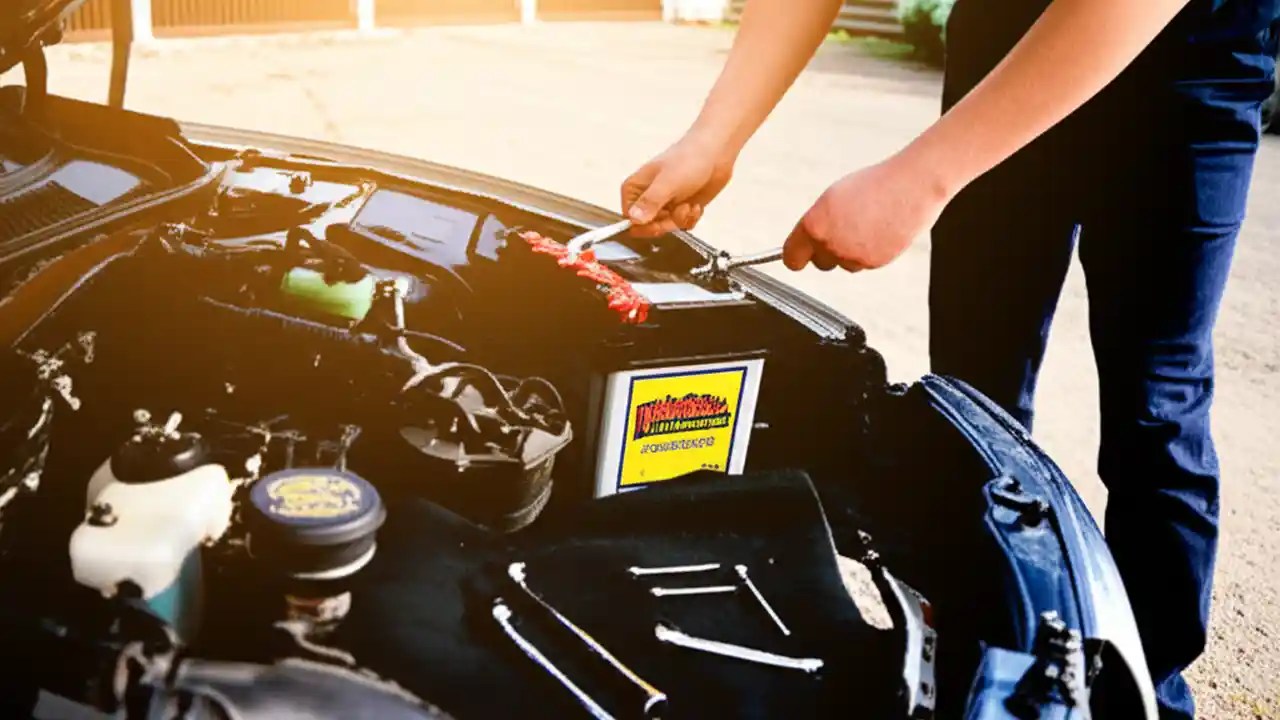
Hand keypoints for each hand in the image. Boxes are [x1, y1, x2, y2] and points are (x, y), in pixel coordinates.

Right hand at [621, 132, 736, 237]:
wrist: (715, 152)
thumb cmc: (688, 160)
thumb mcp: (667, 183)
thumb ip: (650, 202)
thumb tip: (634, 220)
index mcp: (634, 189)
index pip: (629, 220)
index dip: (644, 226)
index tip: (659, 223)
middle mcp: (646, 198)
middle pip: (648, 227)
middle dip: (667, 223)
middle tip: (679, 210)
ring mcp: (663, 204)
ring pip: (666, 227)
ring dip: (681, 219)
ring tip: (689, 204)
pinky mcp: (679, 208)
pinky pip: (681, 225)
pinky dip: (690, 218)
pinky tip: (696, 205)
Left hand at [783, 156, 951, 271]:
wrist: (911, 185)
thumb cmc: (873, 185)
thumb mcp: (834, 198)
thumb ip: (818, 223)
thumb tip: (807, 242)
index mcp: (814, 224)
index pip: (792, 257)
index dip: (796, 256)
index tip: (799, 256)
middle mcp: (830, 243)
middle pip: (820, 263)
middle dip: (827, 252)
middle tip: (845, 230)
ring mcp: (852, 255)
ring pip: (844, 264)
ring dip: (851, 251)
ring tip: (868, 224)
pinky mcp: (874, 262)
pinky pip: (864, 264)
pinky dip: (870, 252)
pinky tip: (880, 230)